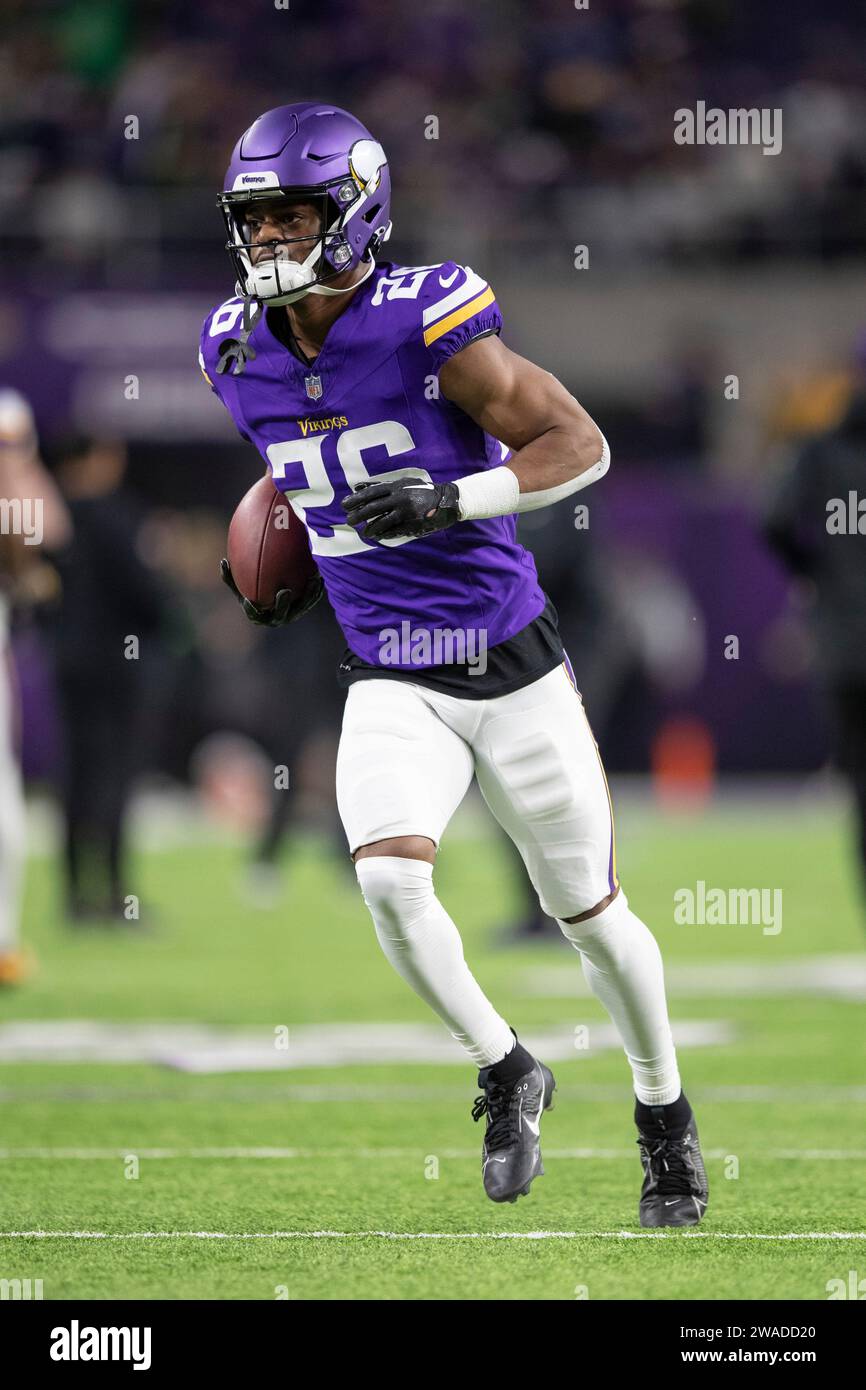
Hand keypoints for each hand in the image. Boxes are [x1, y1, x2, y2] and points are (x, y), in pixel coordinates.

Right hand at [220, 558, 322, 625]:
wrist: (273, 596)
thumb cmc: (251, 591)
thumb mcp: (240, 585)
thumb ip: (230, 577)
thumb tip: (223, 562)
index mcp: (259, 615)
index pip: (254, 614)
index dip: (252, 609)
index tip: (249, 600)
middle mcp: (276, 618)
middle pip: (280, 614)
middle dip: (282, 605)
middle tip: (283, 591)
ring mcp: (292, 615)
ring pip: (302, 607)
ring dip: (308, 595)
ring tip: (312, 580)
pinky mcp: (303, 608)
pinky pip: (311, 600)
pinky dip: (315, 590)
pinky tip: (319, 577)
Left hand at [341, 477, 459, 540]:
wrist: (446, 501)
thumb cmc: (421, 491)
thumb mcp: (403, 483)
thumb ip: (382, 486)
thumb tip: (357, 487)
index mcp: (397, 487)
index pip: (372, 493)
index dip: (356, 499)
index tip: (344, 505)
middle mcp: (400, 498)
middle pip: (374, 508)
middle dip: (359, 515)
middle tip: (349, 520)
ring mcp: (407, 513)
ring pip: (383, 522)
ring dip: (371, 528)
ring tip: (365, 532)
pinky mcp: (413, 525)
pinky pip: (395, 531)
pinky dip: (384, 534)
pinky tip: (378, 536)